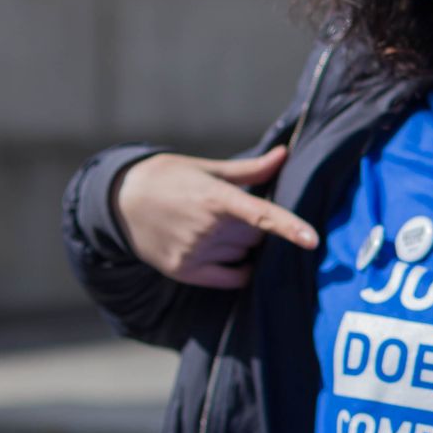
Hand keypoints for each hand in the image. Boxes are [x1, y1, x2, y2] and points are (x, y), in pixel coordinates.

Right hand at [114, 146, 319, 289]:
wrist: (120, 201)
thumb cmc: (169, 178)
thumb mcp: (207, 169)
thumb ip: (251, 169)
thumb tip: (285, 154)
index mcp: (214, 197)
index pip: (260, 215)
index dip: (289, 226)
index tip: (312, 239)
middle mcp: (206, 228)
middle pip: (256, 237)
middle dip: (253, 227)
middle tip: (228, 213)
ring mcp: (195, 252)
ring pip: (245, 254)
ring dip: (241, 244)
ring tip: (211, 226)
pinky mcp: (185, 271)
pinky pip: (232, 278)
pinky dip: (238, 268)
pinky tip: (223, 252)